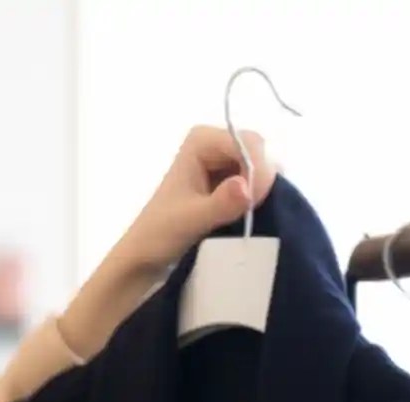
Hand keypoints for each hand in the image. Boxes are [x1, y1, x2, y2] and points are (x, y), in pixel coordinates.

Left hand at [121, 124, 278, 269]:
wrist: (147, 253)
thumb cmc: (160, 233)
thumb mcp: (191, 220)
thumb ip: (220, 203)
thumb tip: (246, 186)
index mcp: (201, 140)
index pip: (248, 143)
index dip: (257, 170)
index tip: (252, 202)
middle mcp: (215, 143)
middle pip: (259, 152)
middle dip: (260, 180)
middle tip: (250, 210)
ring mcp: (224, 161)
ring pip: (263, 168)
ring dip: (260, 192)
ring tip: (245, 215)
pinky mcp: (230, 180)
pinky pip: (258, 182)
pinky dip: (258, 198)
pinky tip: (247, 214)